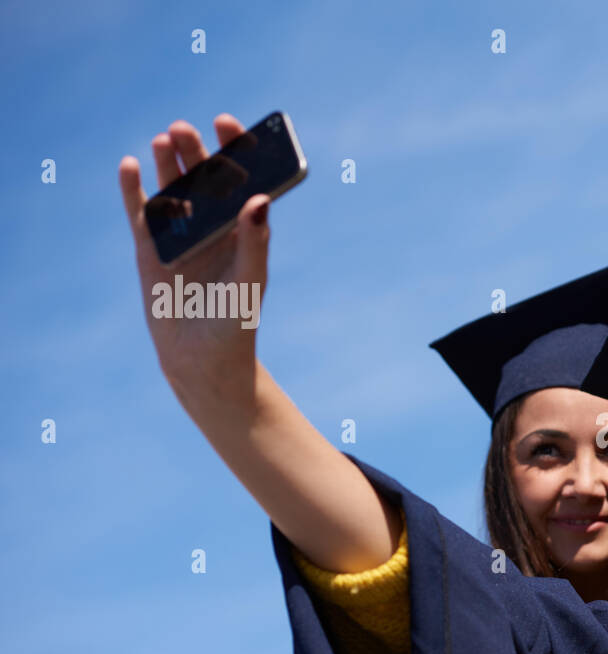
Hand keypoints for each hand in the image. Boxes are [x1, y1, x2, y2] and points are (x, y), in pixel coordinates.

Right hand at [118, 114, 270, 389]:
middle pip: (203, 179)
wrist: (202, 359)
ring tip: (164, 140)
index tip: (228, 123)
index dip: (235, 149)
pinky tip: (131, 166)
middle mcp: (212, 226)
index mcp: (242, 228)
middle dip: (195, 151)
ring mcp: (180, 235)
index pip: (241, 180)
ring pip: (173, 190)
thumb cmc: (235, 321)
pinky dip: (135, 191)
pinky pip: (141, 213)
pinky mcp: (151, 249)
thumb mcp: (249, 281)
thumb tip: (260, 200)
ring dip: (169, 165)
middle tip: (184, 130)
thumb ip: (256, 242)